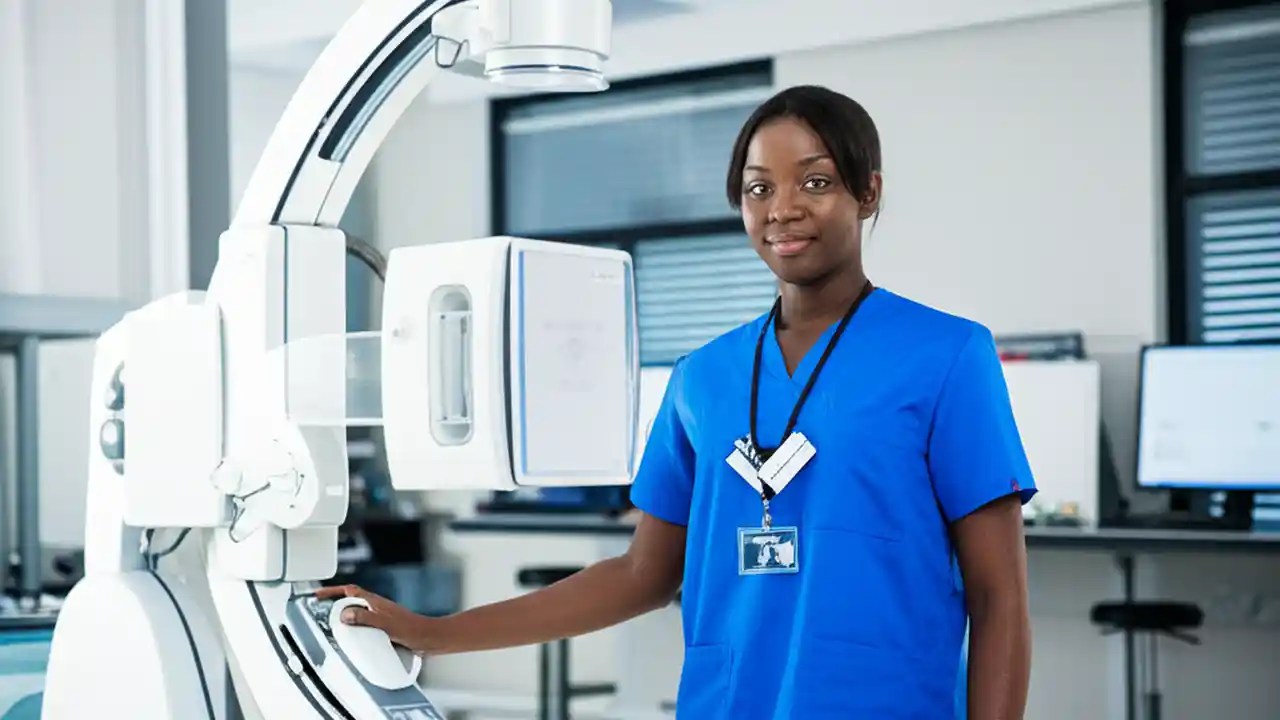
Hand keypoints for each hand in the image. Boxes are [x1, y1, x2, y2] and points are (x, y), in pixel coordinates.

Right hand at [314, 584, 437, 654]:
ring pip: (356, 614)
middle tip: (319, 611)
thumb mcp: (385, 624)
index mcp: (374, 602)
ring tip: (330, 627)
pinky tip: (351, 642)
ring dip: (344, 618)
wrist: (429, 639)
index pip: (348, 591)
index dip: (332, 592)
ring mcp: (379, 617)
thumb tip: (345, 614)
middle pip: (350, 601)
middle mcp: (376, 607)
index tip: (317, 594)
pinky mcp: (383, 628)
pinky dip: (354, 630)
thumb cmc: (412, 629)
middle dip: (334, 604)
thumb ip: (365, 618)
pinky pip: (363, 626)